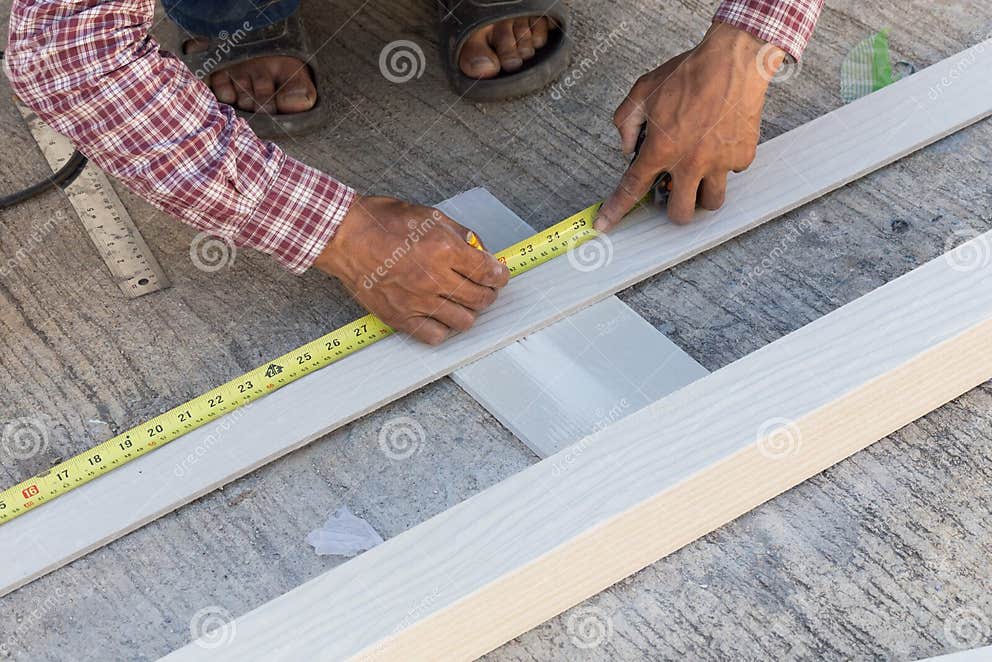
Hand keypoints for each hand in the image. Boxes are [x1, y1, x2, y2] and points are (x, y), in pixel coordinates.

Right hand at [314, 195, 509, 344]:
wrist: (345, 237)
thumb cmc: (382, 222)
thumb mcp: (430, 215)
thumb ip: (460, 233)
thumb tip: (480, 250)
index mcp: (445, 250)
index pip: (488, 272)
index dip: (500, 275)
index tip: (498, 275)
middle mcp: (435, 279)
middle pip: (481, 299)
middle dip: (489, 293)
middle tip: (484, 288)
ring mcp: (418, 302)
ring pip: (464, 321)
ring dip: (469, 312)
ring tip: (462, 303)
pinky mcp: (400, 317)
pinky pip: (435, 336)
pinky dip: (443, 329)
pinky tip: (440, 317)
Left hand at [595, 22, 783, 230]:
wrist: (734, 60)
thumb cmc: (688, 74)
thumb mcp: (643, 91)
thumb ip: (626, 122)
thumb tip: (627, 148)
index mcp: (661, 149)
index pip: (633, 188)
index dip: (616, 210)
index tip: (605, 225)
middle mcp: (690, 163)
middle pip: (680, 213)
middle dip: (674, 210)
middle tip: (673, 193)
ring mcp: (718, 162)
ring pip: (711, 202)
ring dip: (702, 195)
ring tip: (699, 176)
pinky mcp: (742, 156)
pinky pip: (731, 173)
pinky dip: (724, 165)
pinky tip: (720, 144)